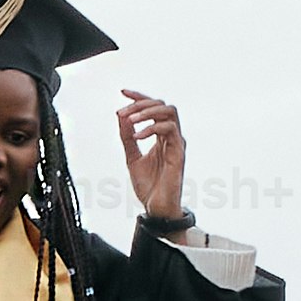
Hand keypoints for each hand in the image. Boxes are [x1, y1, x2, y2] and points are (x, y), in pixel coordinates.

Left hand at [112, 89, 190, 222]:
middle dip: (141, 103)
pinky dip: (151, 128)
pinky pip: (170, 130)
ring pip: (169, 112)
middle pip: (162, 105)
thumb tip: (120, 115)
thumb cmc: (149, 185)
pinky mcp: (179, 152)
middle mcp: (171, 136)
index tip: (123, 92)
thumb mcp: (131, 157)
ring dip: (147, 112)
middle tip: (122, 112)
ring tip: (129, 120)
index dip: (139, 97)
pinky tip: (137, 136)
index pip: (153, 108)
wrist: (156, 208)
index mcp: (161, 136)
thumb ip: (127, 137)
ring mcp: (177, 143)